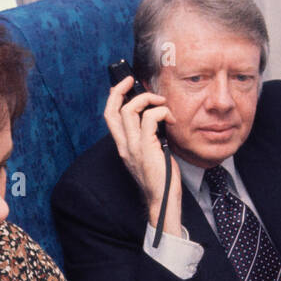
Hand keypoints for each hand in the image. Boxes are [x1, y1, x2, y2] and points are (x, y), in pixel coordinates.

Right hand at [104, 75, 182, 233]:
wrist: (163, 199)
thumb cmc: (160, 177)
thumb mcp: (150, 153)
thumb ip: (147, 137)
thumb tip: (156, 117)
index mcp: (123, 145)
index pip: (110, 116)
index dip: (115, 96)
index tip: (126, 85)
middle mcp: (124, 145)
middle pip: (114, 109)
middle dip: (122, 89)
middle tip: (136, 81)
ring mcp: (133, 147)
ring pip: (130, 110)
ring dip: (148, 100)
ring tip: (162, 104)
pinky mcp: (146, 148)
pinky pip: (150, 119)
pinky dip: (161, 112)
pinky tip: (170, 119)